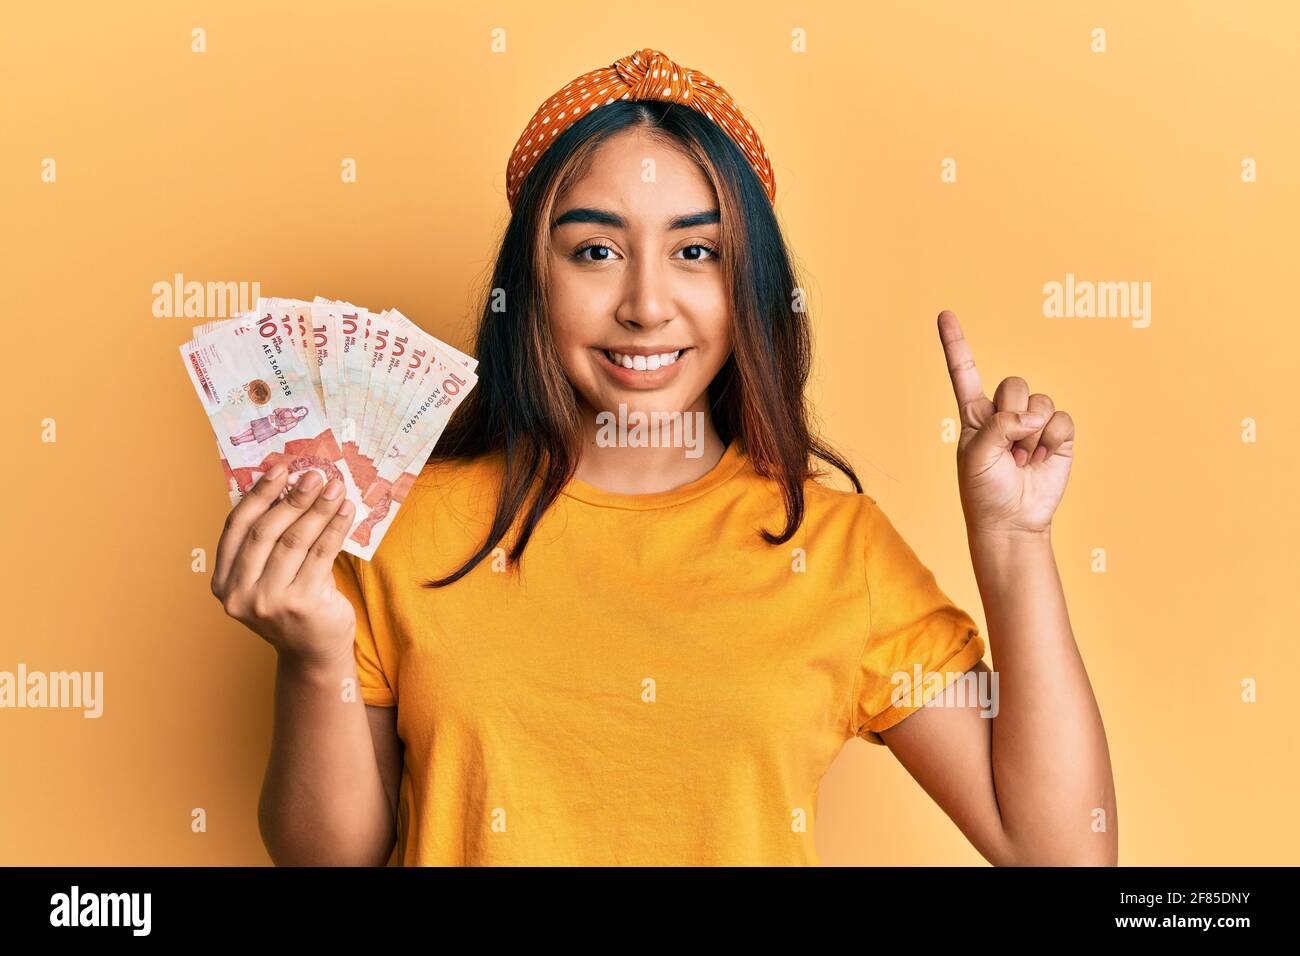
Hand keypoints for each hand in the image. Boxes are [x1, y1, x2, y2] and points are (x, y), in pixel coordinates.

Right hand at [210, 465, 358, 666]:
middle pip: (266, 531)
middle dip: (292, 498)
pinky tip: (346, 511)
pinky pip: (321, 555)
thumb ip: (269, 539)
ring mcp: (269, 602)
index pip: (236, 527)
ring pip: (295, 541)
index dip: (258, 494)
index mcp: (223, 581)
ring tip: (335, 488)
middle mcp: (239, 594)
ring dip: (318, 509)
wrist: (314, 652)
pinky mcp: (302, 605)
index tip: (279, 468)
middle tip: (314, 474)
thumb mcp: (270, 574)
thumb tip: (288, 485)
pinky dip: (335, 528)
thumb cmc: (293, 603)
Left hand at [938, 309, 1074, 536]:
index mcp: (974, 414)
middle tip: (1007, 449)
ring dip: (1032, 434)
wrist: (1011, 521)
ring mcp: (1032, 423)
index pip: (964, 372)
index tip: (944, 314)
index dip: (956, 343)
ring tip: (1022, 459)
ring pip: (1040, 401)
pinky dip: (1052, 440)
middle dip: (1013, 414)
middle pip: (1015, 383)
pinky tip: (1042, 459)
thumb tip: (1032, 416)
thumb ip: (999, 427)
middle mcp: (1003, 413)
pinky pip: (1063, 420)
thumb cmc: (984, 491)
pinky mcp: (1057, 435)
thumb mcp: (977, 456)